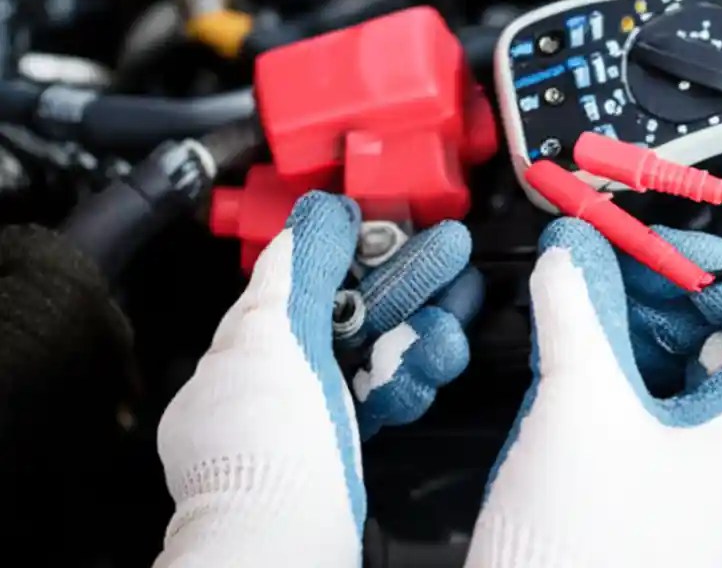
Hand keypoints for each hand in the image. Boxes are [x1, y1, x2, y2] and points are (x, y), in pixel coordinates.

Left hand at [155, 193, 475, 566]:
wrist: (282, 542)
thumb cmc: (264, 450)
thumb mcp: (276, 336)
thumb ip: (300, 269)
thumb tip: (320, 209)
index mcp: (244, 345)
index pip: (308, 278)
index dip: (360, 252)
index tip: (402, 231)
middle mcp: (273, 382)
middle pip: (353, 317)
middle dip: (409, 287)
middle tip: (452, 258)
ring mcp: (309, 420)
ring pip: (377, 359)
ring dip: (422, 334)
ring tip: (455, 322)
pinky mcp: (343, 454)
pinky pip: (384, 402)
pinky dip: (413, 382)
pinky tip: (437, 364)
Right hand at [467, 218, 721, 567]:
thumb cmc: (572, 561)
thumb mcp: (573, 406)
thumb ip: (576, 311)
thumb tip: (573, 253)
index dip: (717, 271)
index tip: (654, 248)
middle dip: (668, 299)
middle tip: (608, 272)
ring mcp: (699, 494)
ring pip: (691, 383)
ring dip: (641, 336)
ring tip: (584, 314)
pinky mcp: (656, 506)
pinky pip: (658, 420)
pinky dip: (622, 378)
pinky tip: (575, 366)